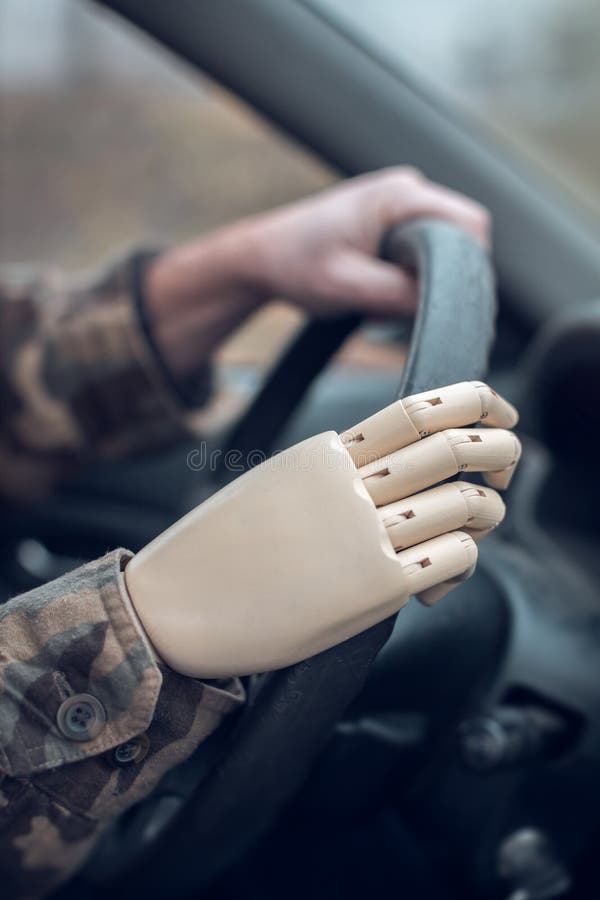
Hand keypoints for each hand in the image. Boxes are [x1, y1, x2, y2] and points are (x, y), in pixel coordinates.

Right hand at [124, 381, 518, 678]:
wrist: (170, 609)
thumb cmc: (215, 554)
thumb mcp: (273, 488)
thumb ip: (331, 474)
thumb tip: (388, 480)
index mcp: (322, 453)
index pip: (419, 408)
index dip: (475, 403)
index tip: (497, 414)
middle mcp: (347, 485)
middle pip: (455, 444)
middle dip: (501, 448)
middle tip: (507, 462)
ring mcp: (361, 535)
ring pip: (465, 498)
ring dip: (490, 508)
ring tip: (479, 521)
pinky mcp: (371, 589)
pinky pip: (454, 557)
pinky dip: (467, 559)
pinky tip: (444, 574)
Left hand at [243, 167, 489, 315]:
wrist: (261, 258)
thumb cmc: (295, 265)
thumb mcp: (348, 287)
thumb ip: (400, 294)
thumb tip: (443, 304)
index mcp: (400, 195)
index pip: (471, 224)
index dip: (469, 266)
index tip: (442, 301)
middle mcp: (407, 190)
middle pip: (462, 238)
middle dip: (442, 280)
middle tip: (400, 306)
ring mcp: (400, 203)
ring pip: (444, 250)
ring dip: (421, 283)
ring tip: (380, 300)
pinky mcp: (393, 221)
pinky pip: (423, 253)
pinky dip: (407, 279)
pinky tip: (378, 292)